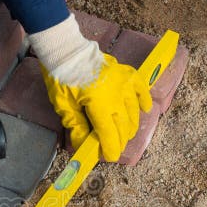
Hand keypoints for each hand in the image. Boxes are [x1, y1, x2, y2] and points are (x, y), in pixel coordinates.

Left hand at [30, 14, 152, 160]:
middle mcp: (117, 95)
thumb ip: (76, 126)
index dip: (110, 149)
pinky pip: (142, 90)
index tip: (109, 157)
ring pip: (134, 112)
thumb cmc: (62, 77)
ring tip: (124, 134)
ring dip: (130, 126)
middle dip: (119, 141)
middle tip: (112, 148)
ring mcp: (125, 83)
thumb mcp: (63, 105)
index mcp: (100, 104)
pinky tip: (144, 109)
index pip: (110, 134)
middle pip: (123, 126)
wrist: (67, 49)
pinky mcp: (128, 73)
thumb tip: (83, 147)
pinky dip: (144, 101)